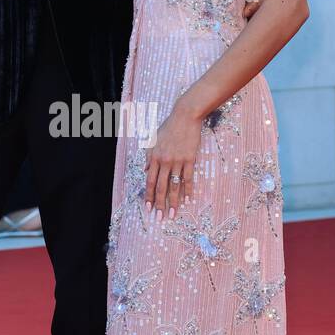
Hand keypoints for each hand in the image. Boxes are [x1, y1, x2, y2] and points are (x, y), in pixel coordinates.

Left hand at [144, 101, 202, 219]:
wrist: (185, 116)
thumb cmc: (169, 127)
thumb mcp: (153, 140)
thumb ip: (149, 156)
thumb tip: (145, 170)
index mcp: (154, 157)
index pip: (150, 181)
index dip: (149, 196)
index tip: (149, 208)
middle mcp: (165, 161)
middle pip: (161, 187)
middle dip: (160, 204)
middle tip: (160, 218)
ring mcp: (178, 161)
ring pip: (174, 186)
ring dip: (173, 202)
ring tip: (172, 214)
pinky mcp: (190, 159)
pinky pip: (188, 178)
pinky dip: (188, 190)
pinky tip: (188, 200)